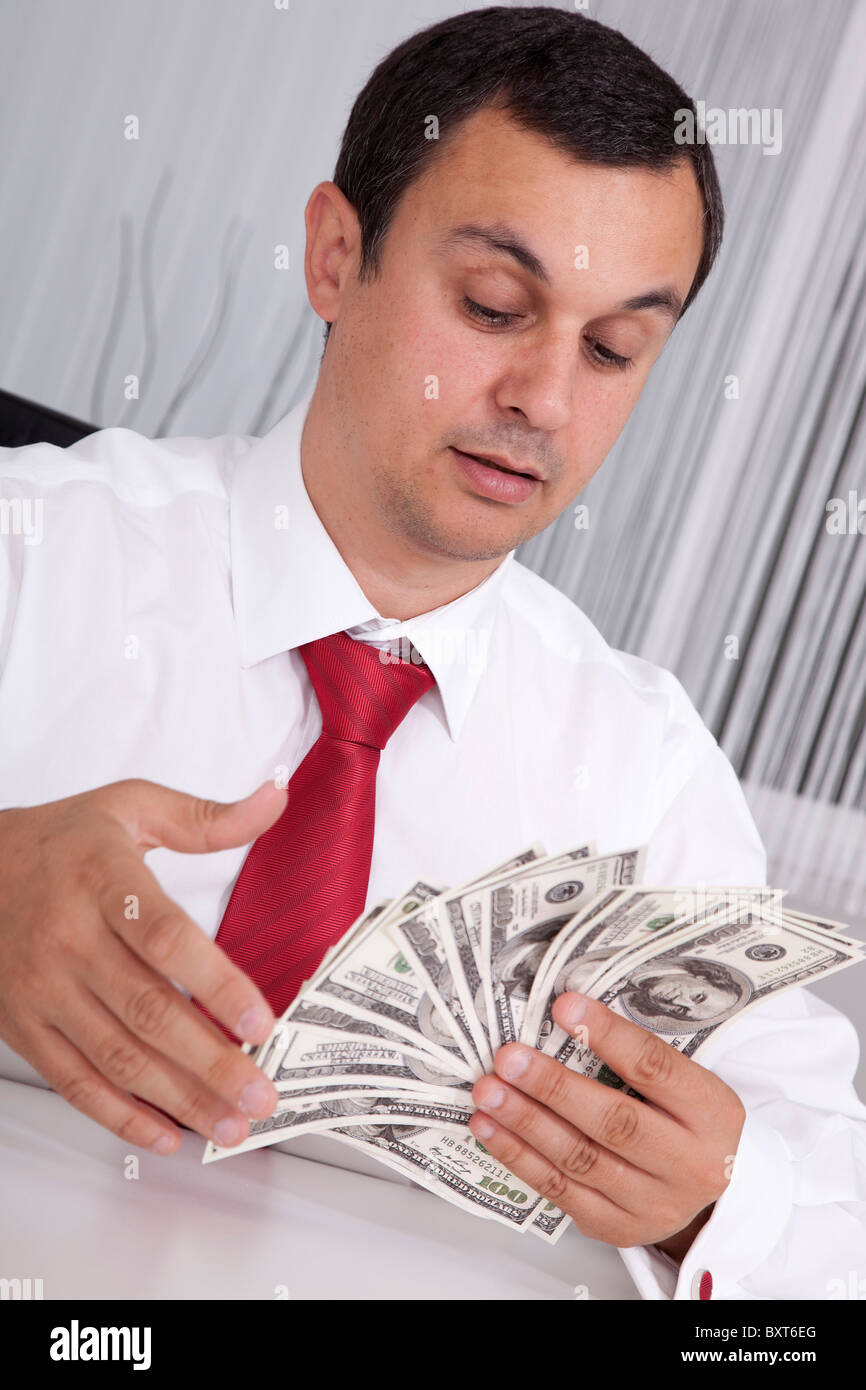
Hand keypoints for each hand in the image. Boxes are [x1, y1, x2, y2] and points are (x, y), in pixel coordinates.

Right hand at [0, 778, 287, 1154]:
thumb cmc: (61, 840)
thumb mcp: (131, 807)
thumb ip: (208, 817)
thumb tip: (277, 798)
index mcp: (103, 880)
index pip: (166, 939)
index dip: (216, 984)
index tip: (261, 1022)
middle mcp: (69, 939)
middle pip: (147, 1011)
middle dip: (210, 1062)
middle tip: (261, 1096)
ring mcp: (42, 989)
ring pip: (116, 1056)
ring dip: (178, 1098)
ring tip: (231, 1126)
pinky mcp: (23, 1025)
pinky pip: (74, 1081)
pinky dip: (120, 1116)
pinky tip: (167, 1134)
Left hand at [468, 992, 744, 1256]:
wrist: (705, 1189)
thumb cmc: (683, 1118)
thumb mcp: (684, 1083)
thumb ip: (637, 1055)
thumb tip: (565, 1010)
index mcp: (713, 1113)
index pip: (656, 1068)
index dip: (608, 1035)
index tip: (563, 1007)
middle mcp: (691, 1163)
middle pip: (614, 1122)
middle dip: (553, 1087)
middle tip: (508, 1058)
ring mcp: (656, 1203)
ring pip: (580, 1159)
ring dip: (525, 1122)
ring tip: (488, 1092)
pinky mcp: (619, 1227)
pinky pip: (561, 1190)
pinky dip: (519, 1157)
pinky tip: (490, 1130)